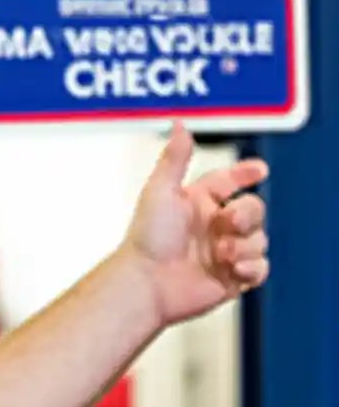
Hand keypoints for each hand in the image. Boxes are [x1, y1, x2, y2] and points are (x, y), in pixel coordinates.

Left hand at [120, 122, 269, 326]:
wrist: (146, 283)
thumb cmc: (147, 238)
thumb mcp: (161, 190)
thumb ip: (174, 158)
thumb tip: (179, 124)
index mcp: (197, 202)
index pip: (228, 181)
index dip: (245, 173)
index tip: (259, 169)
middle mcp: (212, 225)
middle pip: (254, 208)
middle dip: (248, 213)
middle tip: (228, 221)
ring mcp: (224, 251)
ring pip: (260, 239)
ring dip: (245, 245)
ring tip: (221, 254)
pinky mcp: (232, 278)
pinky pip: (260, 268)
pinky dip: (252, 266)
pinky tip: (233, 268)